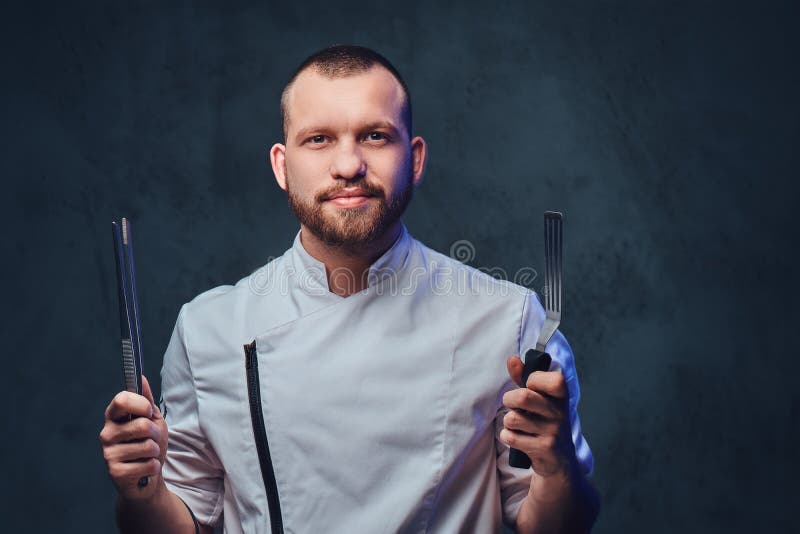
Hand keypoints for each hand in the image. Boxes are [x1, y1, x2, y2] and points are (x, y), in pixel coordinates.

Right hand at [99, 375, 167, 500]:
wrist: (148, 477)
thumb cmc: (149, 444)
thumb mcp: (152, 420)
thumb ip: (147, 401)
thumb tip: (142, 378)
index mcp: (114, 417)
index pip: (121, 400)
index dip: (140, 404)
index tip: (148, 411)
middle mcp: (107, 433)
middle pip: (142, 425)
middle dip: (156, 433)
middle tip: (152, 439)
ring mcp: (108, 453)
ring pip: (147, 446)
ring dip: (155, 451)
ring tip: (148, 455)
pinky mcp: (115, 472)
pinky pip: (147, 464)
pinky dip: (154, 466)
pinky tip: (145, 468)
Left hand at [500, 355, 576, 478]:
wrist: (560, 461)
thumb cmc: (545, 422)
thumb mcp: (539, 398)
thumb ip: (524, 377)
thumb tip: (512, 359)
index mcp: (561, 397)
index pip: (552, 379)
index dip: (533, 379)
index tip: (530, 385)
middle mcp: (560, 413)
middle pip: (523, 397)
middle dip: (509, 399)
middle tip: (512, 404)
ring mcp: (553, 432)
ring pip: (513, 418)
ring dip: (508, 421)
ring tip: (518, 425)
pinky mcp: (543, 449)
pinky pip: (510, 437)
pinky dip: (508, 436)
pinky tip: (519, 439)